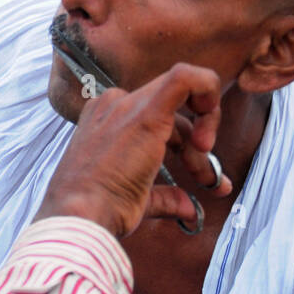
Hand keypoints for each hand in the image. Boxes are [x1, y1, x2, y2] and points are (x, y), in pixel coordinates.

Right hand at [35, 63, 231, 237]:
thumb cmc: (98, 210)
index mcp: (103, 121)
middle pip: (172, 113)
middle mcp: (113, 107)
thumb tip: (189, 208)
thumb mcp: (135, 198)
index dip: (183, 140)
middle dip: (196, 147)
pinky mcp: (148, 111)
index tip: (193, 166)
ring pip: (184, 99)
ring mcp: (127, 105)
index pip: (155, 118)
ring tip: (210, 178)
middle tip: (208, 178)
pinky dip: (209, 88)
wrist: (82, 216)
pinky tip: (211, 123)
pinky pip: (187, 78)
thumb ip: (165, 197)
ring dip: (205, 138)